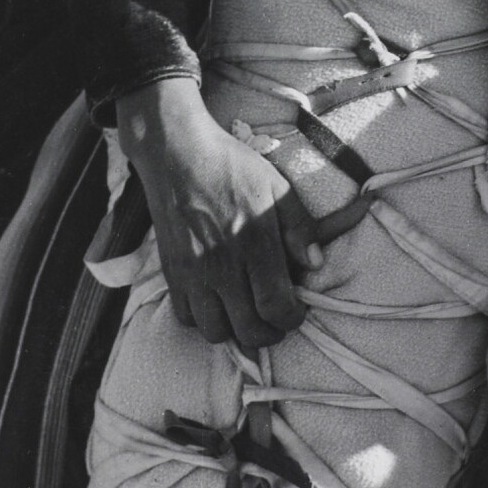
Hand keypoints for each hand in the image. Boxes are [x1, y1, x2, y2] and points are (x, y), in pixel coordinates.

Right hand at [117, 78, 319, 352]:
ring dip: (234, 331)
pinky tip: (215, 302)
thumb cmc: (231, 167)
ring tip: (244, 314)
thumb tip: (315, 264)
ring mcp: (193, 273)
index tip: (296, 311)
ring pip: (214, 331)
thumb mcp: (277, 187)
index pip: (276, 307)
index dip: (291, 319)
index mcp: (255, 244)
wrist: (177, 153)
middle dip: (268, 334)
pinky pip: (185, 317)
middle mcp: (222, 266)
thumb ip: (299, 228)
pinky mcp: (171, 272)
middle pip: (248, 330)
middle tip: (275, 321)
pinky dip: (202, 319)